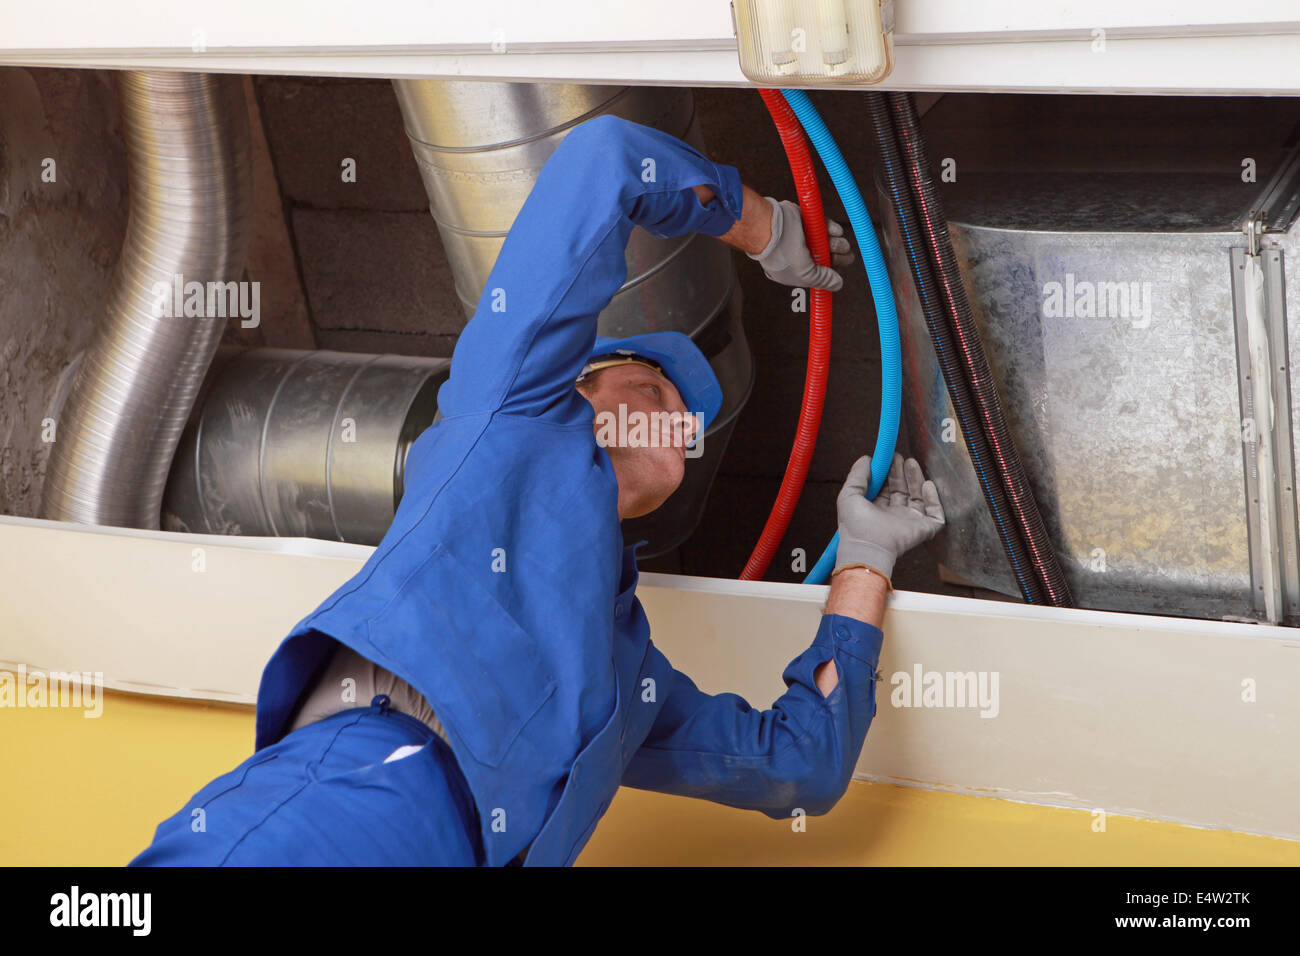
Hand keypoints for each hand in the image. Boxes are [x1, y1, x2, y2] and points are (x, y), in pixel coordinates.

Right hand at [747, 197, 853, 291]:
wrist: (771, 226)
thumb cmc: (780, 254)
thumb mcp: (804, 275)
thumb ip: (823, 281)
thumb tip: (838, 284)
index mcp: (797, 272)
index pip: (820, 276)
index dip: (831, 274)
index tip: (837, 272)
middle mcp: (803, 256)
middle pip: (829, 259)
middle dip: (839, 258)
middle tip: (837, 256)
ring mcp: (806, 240)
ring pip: (831, 243)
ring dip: (838, 243)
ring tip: (832, 242)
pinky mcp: (809, 224)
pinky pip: (827, 227)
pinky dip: (834, 229)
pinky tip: (833, 232)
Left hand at [835, 454, 944, 578]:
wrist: (868, 547)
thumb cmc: (855, 526)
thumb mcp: (849, 495)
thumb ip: (857, 476)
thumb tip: (866, 459)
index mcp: (877, 511)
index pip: (886, 488)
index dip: (889, 473)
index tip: (889, 458)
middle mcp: (894, 517)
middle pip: (903, 490)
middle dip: (903, 473)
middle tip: (901, 458)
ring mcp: (909, 523)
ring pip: (918, 498)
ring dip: (916, 480)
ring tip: (912, 463)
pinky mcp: (923, 530)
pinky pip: (935, 513)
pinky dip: (934, 499)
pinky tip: (927, 485)